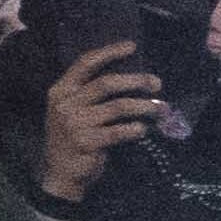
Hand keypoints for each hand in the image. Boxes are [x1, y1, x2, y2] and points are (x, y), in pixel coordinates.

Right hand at [30, 37, 165, 205]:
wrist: (61, 173)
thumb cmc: (72, 137)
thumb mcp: (71, 110)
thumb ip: (88, 93)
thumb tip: (128, 75)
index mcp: (60, 91)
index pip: (85, 63)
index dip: (109, 52)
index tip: (133, 46)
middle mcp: (65, 104)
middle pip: (107, 83)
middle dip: (136, 80)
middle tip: (157, 83)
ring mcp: (75, 123)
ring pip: (118, 106)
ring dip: (144, 106)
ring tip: (160, 108)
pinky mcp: (87, 142)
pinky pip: (119, 131)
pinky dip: (135, 129)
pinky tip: (143, 129)